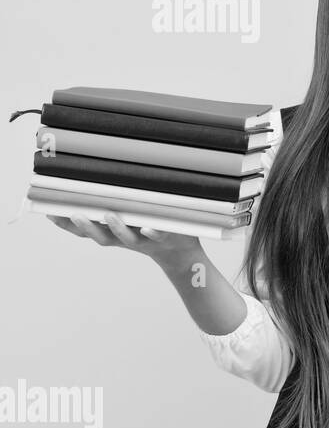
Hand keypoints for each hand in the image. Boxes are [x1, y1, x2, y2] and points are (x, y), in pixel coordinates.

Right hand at [47, 213, 200, 264]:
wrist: (179, 249)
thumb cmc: (150, 225)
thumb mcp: (130, 214)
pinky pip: (158, 236)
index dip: (67, 224)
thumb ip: (114, 202)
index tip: (49, 213)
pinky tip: (148, 229)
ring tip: (108, 215)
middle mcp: (124, 238)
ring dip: (117, 228)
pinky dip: (152, 233)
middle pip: (101, 237)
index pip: (86, 230)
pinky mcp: (165, 237)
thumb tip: (94, 178)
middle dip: (86, 227)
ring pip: (127, 238)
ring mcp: (144, 239)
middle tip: (73, 215)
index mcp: (112, 232)